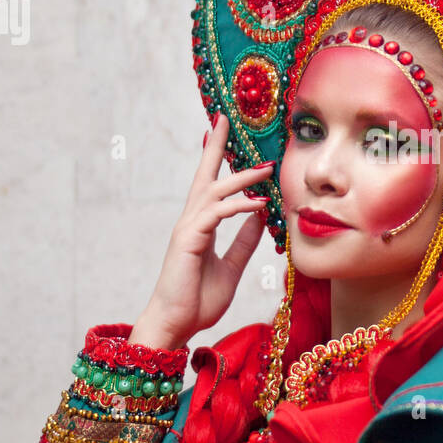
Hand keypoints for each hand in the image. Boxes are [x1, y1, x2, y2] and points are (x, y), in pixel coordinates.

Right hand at [132, 113, 273, 347]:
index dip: (216, 158)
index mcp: (199, 225)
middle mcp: (191, 221)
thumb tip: (261, 217)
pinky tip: (258, 205)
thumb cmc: (198, 299)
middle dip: (214, 146)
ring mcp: (187, 229)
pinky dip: (239, 207)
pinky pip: (217, 214)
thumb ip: (244, 241)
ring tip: (266, 168)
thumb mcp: (231, 266)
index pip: (210, 185)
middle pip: (204, 175)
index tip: (224, 132)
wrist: (176, 324)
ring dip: (241, 177)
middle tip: (224, 118)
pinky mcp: (189, 241)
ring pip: (214, 191)